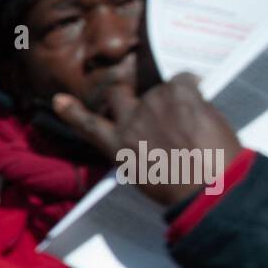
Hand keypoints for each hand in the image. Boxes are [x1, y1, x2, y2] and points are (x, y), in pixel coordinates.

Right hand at [52, 73, 242, 206]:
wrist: (207, 187)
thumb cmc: (177, 189)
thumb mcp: (142, 176)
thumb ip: (135, 152)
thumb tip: (145, 139)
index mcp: (117, 147)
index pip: (89, 125)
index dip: (72, 112)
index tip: (59, 101)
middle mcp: (129, 120)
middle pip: (119, 95)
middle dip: (130, 99)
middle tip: (153, 111)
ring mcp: (152, 103)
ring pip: (157, 88)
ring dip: (169, 100)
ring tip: (189, 122)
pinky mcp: (178, 92)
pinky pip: (183, 78)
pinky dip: (192, 88)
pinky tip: (200, 108)